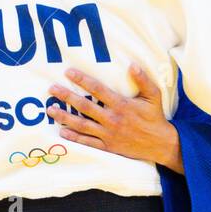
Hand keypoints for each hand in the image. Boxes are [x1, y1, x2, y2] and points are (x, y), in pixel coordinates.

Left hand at [46, 65, 183, 172]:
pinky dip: (74, 137)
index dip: (82, 79)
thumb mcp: (153, 96)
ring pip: (82, 125)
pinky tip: (62, 131)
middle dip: (66, 97)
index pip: (97, 89)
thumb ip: (143, 80)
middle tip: (52, 89)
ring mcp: (108, 134)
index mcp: (121, 105)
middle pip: (84, 106)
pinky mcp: (108, 146)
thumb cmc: (155, 118)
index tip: (68, 72)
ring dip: (65, 117)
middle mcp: (112, 119)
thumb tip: (132, 64)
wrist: (160, 144)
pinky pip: (87, 142)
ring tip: (50, 110)